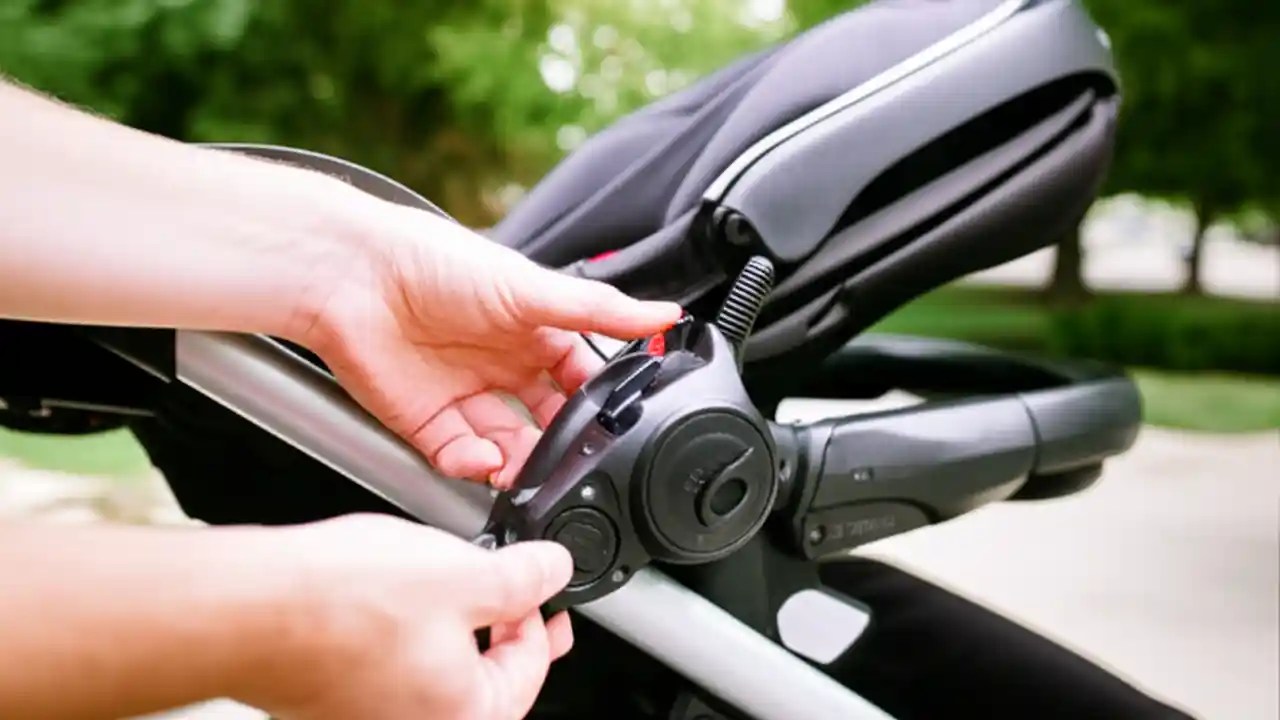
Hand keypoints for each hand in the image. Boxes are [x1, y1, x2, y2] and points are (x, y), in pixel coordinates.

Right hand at [244, 514, 574, 719]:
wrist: (251, 606)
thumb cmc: (344, 603)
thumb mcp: (464, 572)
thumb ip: (524, 577)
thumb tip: (553, 571)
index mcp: (468, 717)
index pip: (531, 669)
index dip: (539, 615)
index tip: (537, 585)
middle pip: (486, 684)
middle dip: (502, 632)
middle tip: (516, 600)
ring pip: (436, 679)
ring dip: (453, 635)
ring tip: (453, 588)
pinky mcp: (334, 708)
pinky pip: (392, 676)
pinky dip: (407, 642)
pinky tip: (397, 602)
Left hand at [303, 203, 681, 486]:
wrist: (351, 277)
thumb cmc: (436, 263)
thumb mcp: (532, 288)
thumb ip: (598, 310)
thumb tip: (663, 312)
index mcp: (533, 330)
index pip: (580, 378)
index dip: (597, 404)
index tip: (613, 425)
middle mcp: (501, 365)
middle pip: (546, 422)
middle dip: (560, 445)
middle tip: (570, 457)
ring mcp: (463, 396)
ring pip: (507, 449)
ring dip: (521, 466)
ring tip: (527, 470)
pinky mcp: (426, 423)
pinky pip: (460, 460)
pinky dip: (475, 469)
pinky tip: (484, 461)